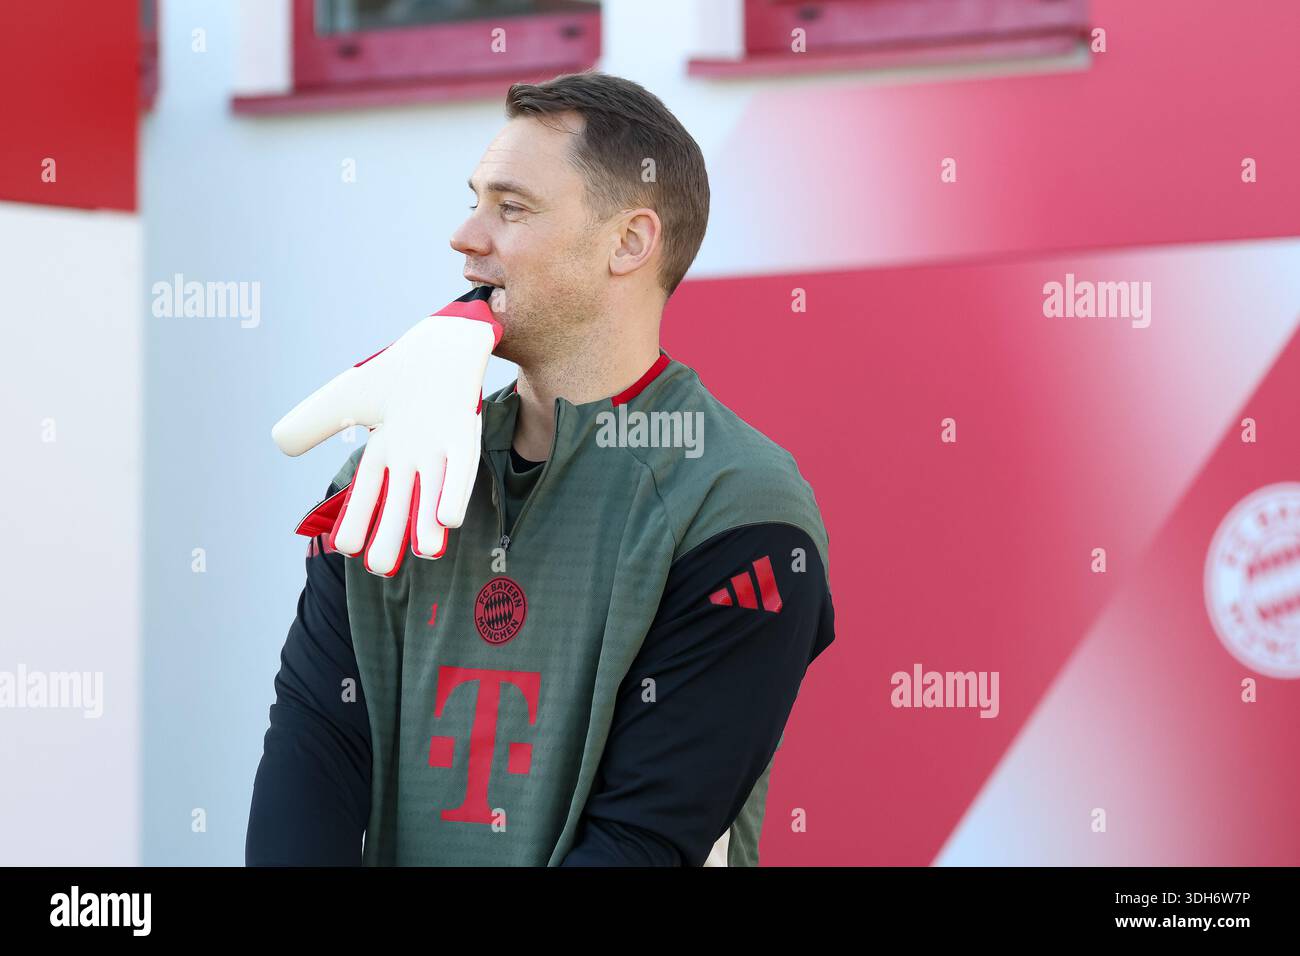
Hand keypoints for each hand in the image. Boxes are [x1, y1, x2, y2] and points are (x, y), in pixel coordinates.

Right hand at [272, 287, 500, 576]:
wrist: (441, 342)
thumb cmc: (397, 372)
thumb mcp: (346, 398)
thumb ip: (313, 423)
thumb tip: (279, 444)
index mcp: (385, 453)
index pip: (367, 493)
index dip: (357, 520)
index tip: (347, 548)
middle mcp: (413, 458)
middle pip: (400, 503)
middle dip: (391, 534)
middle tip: (380, 569)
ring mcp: (441, 448)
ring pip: (434, 493)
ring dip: (429, 522)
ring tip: (426, 553)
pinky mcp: (465, 434)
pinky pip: (461, 467)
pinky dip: (454, 490)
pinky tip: (450, 518)